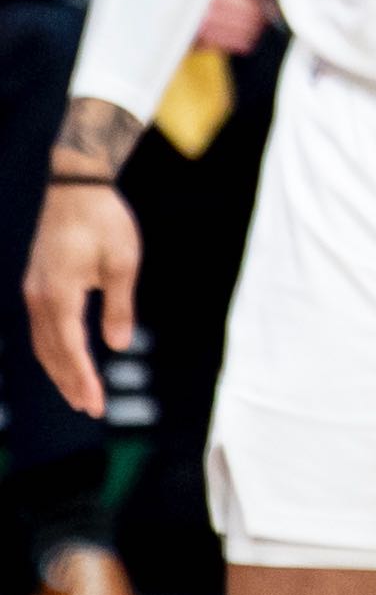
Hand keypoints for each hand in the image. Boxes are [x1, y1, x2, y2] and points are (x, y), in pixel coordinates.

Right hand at [25, 183, 140, 418]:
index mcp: (59, 295)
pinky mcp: (36, 284)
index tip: (96, 404)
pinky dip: (54, 350)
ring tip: (79, 394)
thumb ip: (119, 306)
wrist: (74, 186)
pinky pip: (42, 327)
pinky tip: (67, 360)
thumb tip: (117, 345)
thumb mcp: (122, 262)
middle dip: (70, 383)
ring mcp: (33, 291)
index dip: (83, 379)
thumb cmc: (103, 220)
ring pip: (42, 343)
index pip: (70, 349)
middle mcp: (38, 298)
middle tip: (91, 409)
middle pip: (51, 353)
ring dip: (60, 370)